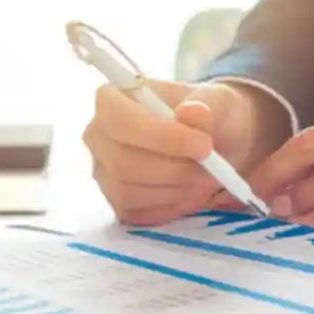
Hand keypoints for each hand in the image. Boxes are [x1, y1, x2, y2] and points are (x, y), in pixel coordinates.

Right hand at [84, 80, 275, 225]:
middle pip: (124, 164)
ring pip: (130, 193)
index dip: (162, 137)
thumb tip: (191, 112)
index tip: (204, 146)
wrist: (208, 145)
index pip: (121, 121)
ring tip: (206, 179)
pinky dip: (171, 208)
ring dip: (176, 191)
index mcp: (111, 99)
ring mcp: (103, 173)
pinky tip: (190, 193)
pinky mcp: (116, 203)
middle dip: (174, 171)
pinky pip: (137, 214)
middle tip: (212, 169)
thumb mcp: (216, 102)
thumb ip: (206, 104)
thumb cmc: (205, 117)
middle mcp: (97, 136)